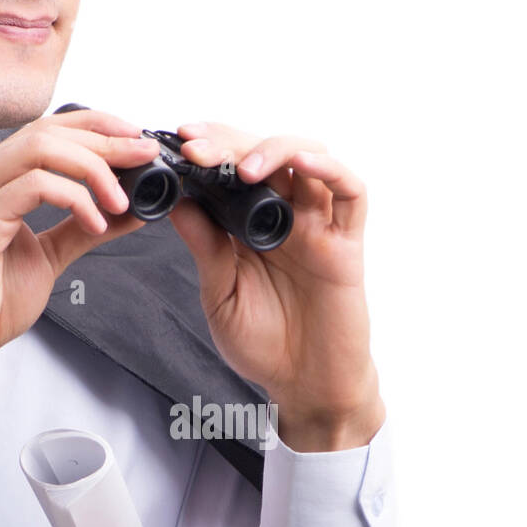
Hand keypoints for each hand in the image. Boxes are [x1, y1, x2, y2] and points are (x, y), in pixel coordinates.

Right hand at [0, 108, 158, 397]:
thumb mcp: (46, 256)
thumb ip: (81, 228)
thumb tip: (129, 209)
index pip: (43, 129)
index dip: (94, 126)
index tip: (135, 140)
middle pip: (46, 131)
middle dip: (104, 141)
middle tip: (143, 156)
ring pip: (41, 149)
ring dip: (94, 168)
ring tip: (121, 199)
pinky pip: (35, 187)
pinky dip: (76, 199)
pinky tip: (95, 223)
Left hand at [167, 122, 384, 451]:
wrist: (305, 385)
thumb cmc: (263, 343)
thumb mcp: (219, 292)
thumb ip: (205, 246)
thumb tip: (176, 200)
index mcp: (247, 223)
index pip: (229, 167)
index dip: (208, 147)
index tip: (178, 141)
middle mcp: (283, 215)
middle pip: (264, 154)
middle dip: (229, 143)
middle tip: (198, 149)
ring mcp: (317, 226)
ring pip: (308, 158)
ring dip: (275, 149)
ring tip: (244, 167)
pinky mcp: (347, 244)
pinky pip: (351, 194)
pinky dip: (330, 170)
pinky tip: (301, 164)